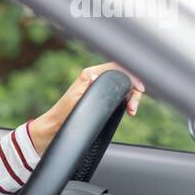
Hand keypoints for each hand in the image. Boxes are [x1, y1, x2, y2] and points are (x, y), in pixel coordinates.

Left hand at [30, 62, 144, 153]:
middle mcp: (95, 78)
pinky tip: (129, 110)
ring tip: (131, 110)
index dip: (132, 75)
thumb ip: (89, 87)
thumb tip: (97, 76)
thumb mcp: (78, 99)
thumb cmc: (64, 115)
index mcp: (90, 74)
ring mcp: (99, 87)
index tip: (139, 89)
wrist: (55, 127)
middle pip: (124, 76)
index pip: (118, 67)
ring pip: (124, 86)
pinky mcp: (101, 97)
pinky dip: (127, 100)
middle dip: (133, 89)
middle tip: (132, 107)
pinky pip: (119, 94)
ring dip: (132, 97)